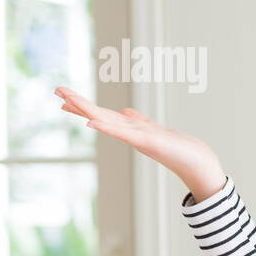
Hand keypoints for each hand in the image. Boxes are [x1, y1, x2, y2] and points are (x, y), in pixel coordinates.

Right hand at [55, 86, 227, 201]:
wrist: (198, 164)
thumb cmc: (179, 149)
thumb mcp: (157, 130)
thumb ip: (140, 122)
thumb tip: (126, 112)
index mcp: (131, 129)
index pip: (103, 114)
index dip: (84, 105)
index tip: (64, 96)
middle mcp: (131, 134)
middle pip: (100, 115)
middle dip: (79, 104)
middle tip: (57, 91)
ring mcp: (138, 138)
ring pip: (108, 122)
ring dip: (87, 111)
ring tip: (67, 101)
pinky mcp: (149, 142)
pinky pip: (124, 134)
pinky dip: (108, 128)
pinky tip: (91, 123)